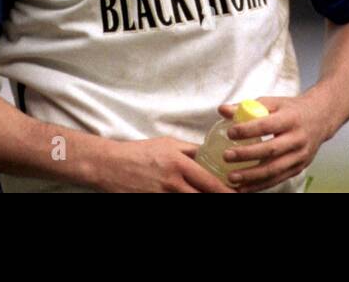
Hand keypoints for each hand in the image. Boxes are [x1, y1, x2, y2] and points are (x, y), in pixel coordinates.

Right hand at [95, 136, 234, 192]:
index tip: (238, 193)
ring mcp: (162, 195)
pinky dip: (182, 203)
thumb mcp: (167, 144)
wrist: (109, 164)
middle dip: (217, 197)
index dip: (226, 191)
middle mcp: (173, 182)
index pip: (209, 181)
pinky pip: (173, 205)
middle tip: (230, 197)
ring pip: (189, 202)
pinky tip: (187, 198)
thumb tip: (209, 154)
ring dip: (201, 201)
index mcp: (179, 163)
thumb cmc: (139, 152)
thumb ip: (189, 150)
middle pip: (202, 197)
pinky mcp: (152, 202)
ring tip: (209, 197)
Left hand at [217, 95, 333, 191]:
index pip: (268, 125)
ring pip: (275, 169)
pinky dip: (260, 185)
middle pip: (271, 150)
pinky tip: (244, 188)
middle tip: (226, 156)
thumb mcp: (273, 102)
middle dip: (247, 155)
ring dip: (252, 176)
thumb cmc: (291, 109)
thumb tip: (222, 110)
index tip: (230, 132)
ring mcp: (300, 155)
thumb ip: (247, 106)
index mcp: (291, 118)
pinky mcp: (299, 168)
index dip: (248, 130)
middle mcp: (298, 138)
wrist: (321, 118)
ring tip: (231, 178)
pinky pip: (278, 179)